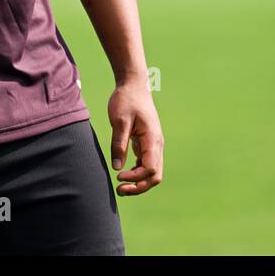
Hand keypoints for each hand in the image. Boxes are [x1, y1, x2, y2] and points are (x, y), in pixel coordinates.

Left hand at [108, 77, 163, 196]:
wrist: (134, 85)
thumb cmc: (127, 100)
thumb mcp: (119, 121)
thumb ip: (119, 144)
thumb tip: (117, 167)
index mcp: (153, 138)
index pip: (151, 168)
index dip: (136, 177)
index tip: (119, 176)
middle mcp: (157, 144)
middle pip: (155, 175)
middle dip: (139, 186)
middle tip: (119, 190)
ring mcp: (154, 145)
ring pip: (152, 172)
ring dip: (138, 182)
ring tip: (121, 187)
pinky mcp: (147, 143)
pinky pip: (147, 164)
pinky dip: (137, 173)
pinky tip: (124, 174)